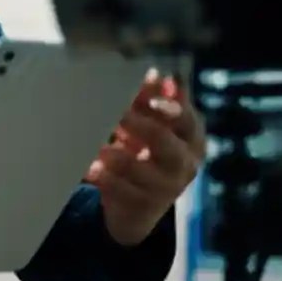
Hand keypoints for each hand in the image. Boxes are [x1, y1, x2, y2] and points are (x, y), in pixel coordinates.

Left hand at [85, 68, 206, 245]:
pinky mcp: (142, 206)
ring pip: (139, 169)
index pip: (187, 120)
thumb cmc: (145, 152)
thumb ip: (149, 99)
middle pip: (164, 142)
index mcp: (191, 138)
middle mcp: (184, 163)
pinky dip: (103, 178)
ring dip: (116, 155)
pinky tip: (90, 169)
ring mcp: (165, 188)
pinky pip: (120, 190)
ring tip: (99, 148)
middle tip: (117, 115)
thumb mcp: (149, 124)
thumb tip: (154, 74)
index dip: (171, 108)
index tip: (152, 100)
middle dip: (139, 126)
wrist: (138, 205)